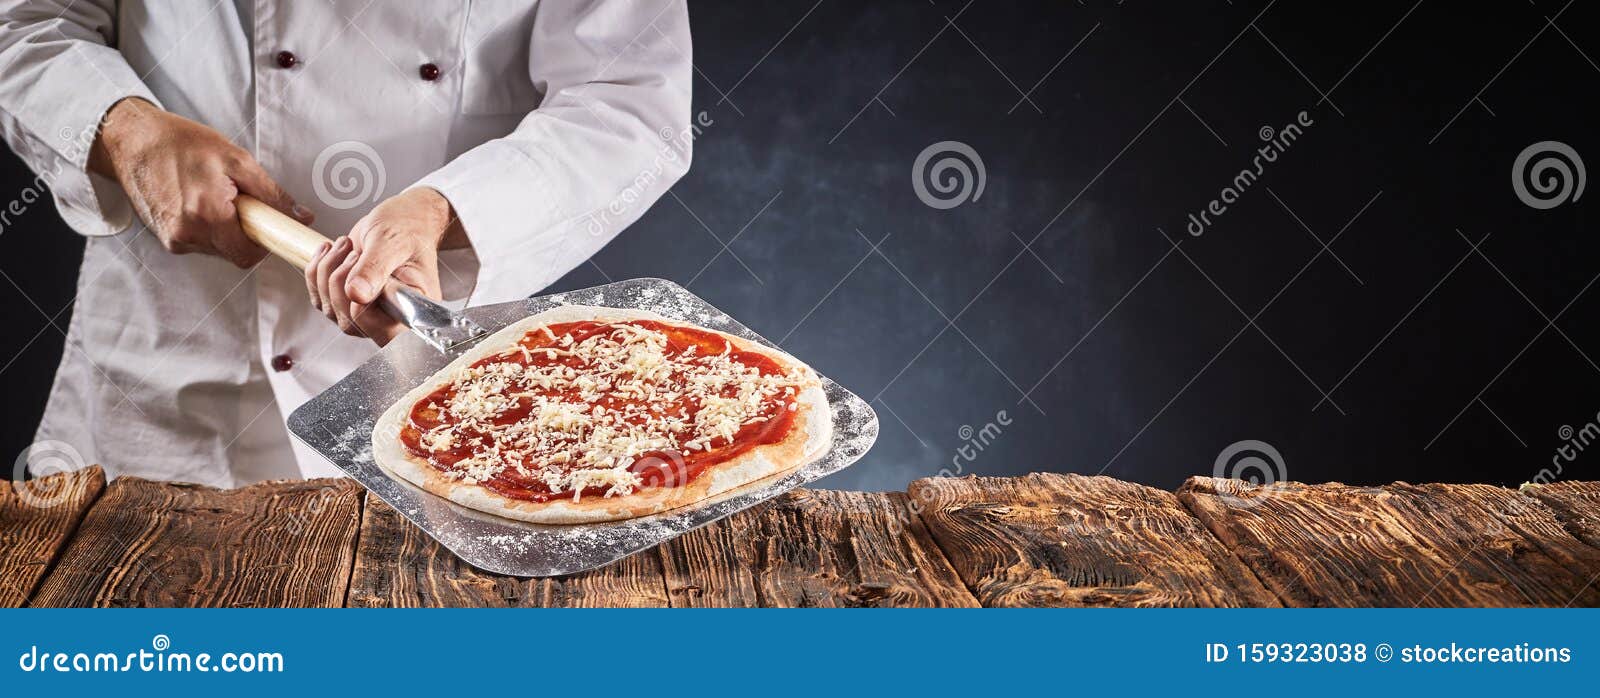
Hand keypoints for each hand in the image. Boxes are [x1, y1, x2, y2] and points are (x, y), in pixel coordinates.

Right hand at [89, 97, 311, 267]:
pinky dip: (207, 227)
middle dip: (244, 232)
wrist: (134, 140)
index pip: (247, 256)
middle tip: (238, 200)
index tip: (269, 228)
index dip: (264, 245)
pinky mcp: (164, 238)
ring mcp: (172, 239)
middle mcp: (186, 234)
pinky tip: (198, 200)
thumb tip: (301, 217)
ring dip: (225, 229)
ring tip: (214, 195)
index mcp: (206, 215)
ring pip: (217, 248)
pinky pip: (199, 242)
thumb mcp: (237, 160)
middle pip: (233, 253)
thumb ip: (272, 194)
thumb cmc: (183, 144)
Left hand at [305, 187, 457, 344]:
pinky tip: (332, 251)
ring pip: (331, 310)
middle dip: (340, 282)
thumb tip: (356, 295)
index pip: (386, 334)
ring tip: (346, 245)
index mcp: (412, 308)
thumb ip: (375, 269)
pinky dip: (317, 271)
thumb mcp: (392, 243)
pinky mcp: (346, 302)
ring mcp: (366, 313)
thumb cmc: (408, 229)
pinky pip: (319, 298)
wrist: (403, 219)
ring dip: (327, 271)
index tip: (361, 279)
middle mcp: (390, 317)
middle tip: (354, 252)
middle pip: (350, 323)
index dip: (364, 312)